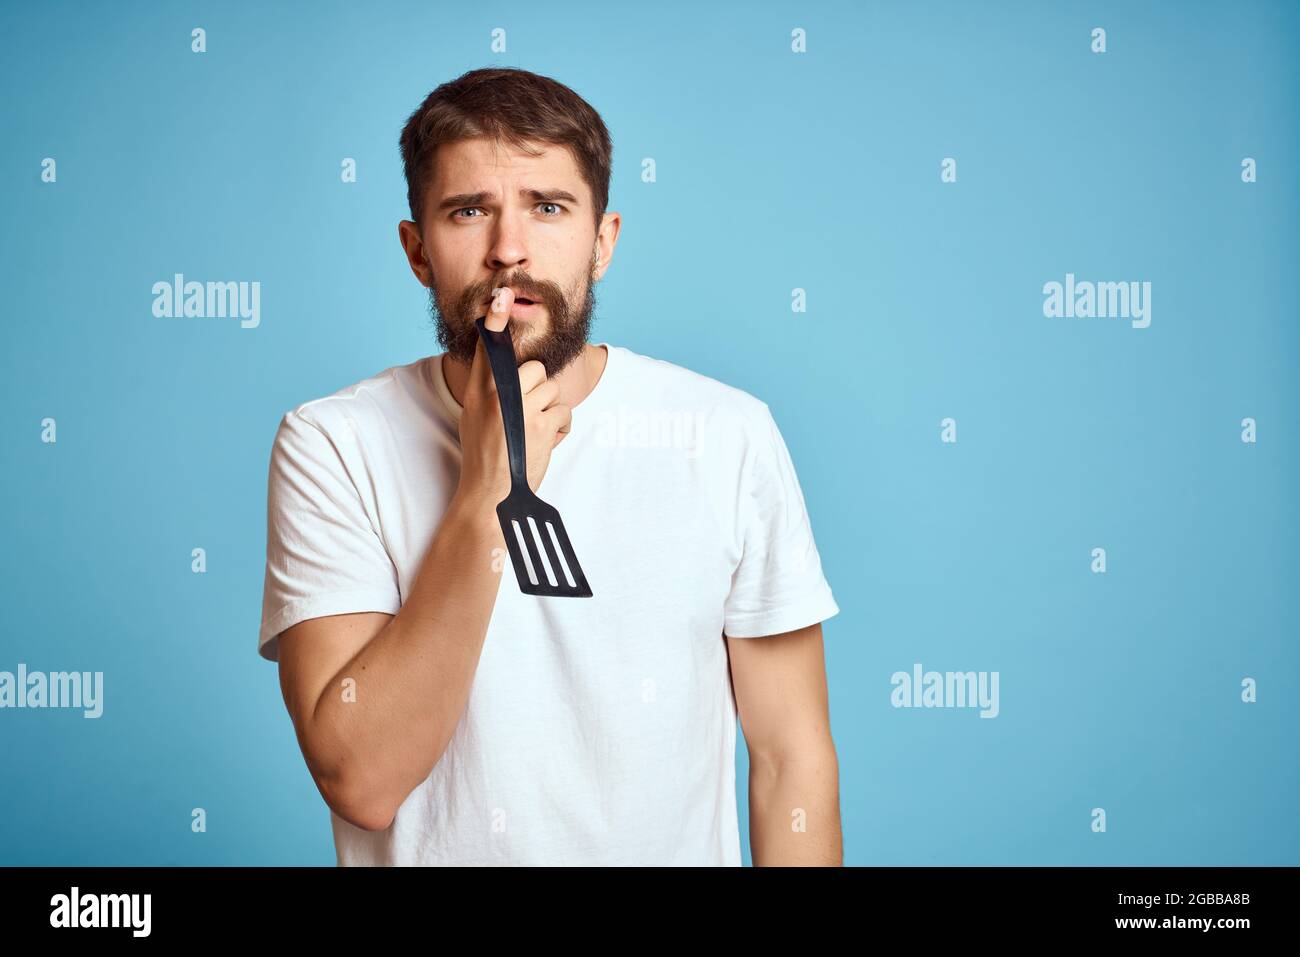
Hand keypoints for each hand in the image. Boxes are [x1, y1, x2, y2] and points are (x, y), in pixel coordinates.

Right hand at [454, 286, 572, 505]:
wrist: (492, 493)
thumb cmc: (486, 453)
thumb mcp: (478, 415)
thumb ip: (491, 386)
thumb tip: (512, 366)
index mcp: (478, 392)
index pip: (488, 350)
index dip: (495, 321)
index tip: (501, 295)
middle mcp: (496, 396)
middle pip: (533, 368)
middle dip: (536, 390)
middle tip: (522, 416)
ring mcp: (520, 409)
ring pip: (550, 389)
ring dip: (547, 411)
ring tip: (530, 432)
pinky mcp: (541, 425)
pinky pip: (563, 411)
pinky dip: (559, 427)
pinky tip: (542, 442)